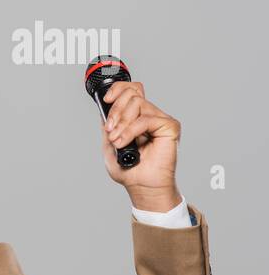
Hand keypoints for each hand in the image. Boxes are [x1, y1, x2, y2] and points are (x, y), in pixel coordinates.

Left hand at [99, 80, 181, 211]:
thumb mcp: (109, 142)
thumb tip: (104, 109)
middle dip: (116, 110)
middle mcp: (149, 115)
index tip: (107, 99)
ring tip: (117, 140)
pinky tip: (125, 142)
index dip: (118, 89)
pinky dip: (131, 130)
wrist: (141, 185)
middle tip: (111, 130)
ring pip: (138, 103)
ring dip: (122, 123)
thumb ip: (108, 124)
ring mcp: (160, 120)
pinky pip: (146, 119)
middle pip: (132, 93)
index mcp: (136, 117)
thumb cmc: (128, 169)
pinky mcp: (169, 127)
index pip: (131, 90)